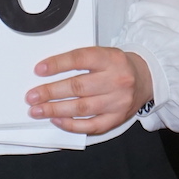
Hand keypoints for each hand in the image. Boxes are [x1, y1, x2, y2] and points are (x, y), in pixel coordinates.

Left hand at [26, 46, 152, 134]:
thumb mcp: (104, 53)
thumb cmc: (119, 66)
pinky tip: (57, 119)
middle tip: (32, 96)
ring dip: (56, 109)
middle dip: (50, 92)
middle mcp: (116, 80)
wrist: (146, 78)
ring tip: (38, 110)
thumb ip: (81, 60)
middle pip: (78, 87)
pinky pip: (91, 125)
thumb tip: (49, 70)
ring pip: (82, 107)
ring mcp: (118, 101)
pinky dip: (71, 124)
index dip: (58, 64)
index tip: (40, 70)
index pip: (80, 59)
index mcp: (111, 59)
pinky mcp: (117, 118)